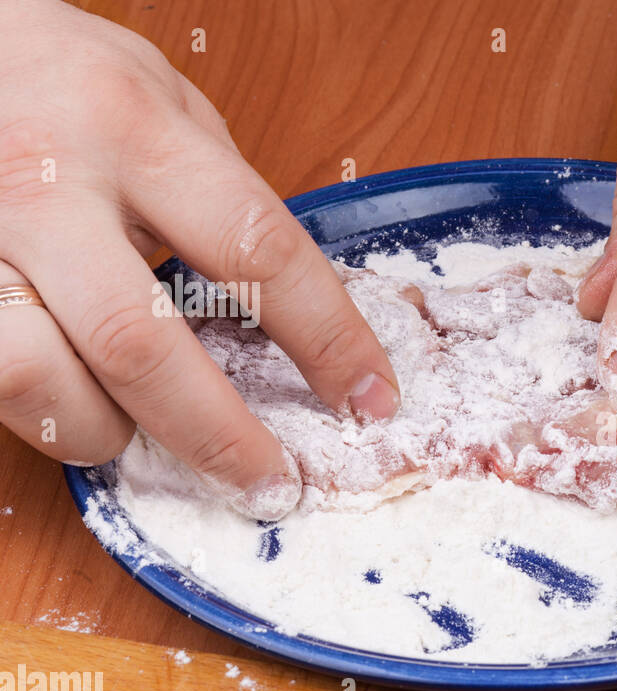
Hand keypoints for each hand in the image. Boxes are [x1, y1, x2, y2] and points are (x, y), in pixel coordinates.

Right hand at [0, 0, 399, 518]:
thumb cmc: (58, 74)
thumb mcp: (159, 101)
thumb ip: (218, 195)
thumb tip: (292, 305)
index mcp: (132, 128)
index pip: (257, 251)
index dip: (329, 340)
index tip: (371, 399)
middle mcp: (47, 183)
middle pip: (139, 344)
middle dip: (219, 435)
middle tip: (272, 482)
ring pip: (36, 380)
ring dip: (104, 430)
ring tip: (137, 428)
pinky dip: (47, 413)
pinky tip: (76, 398)